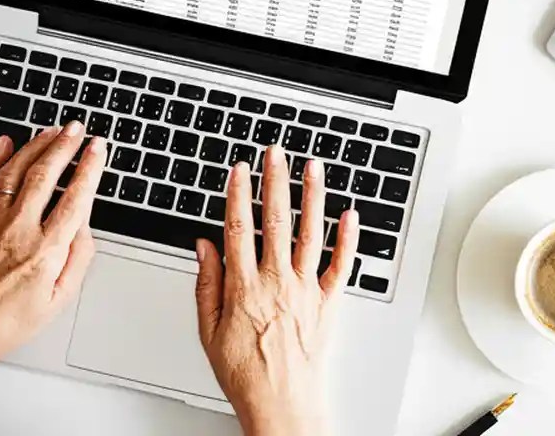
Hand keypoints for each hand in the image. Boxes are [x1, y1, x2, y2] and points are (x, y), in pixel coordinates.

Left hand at [0, 124, 105, 385]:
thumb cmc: (8, 321)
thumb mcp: (59, 299)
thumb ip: (78, 258)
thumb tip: (85, 227)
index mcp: (46, 249)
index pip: (75, 196)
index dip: (90, 167)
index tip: (98, 149)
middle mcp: (18, 229)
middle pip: (45, 173)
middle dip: (65, 145)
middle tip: (77, 130)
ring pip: (15, 170)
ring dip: (36, 145)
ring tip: (51, 131)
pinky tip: (4, 144)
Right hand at [195, 146, 359, 435]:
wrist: (282, 403)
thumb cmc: (245, 374)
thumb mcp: (209, 331)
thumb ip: (207, 284)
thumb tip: (204, 246)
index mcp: (244, 286)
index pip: (239, 227)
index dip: (239, 194)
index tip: (240, 170)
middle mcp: (277, 281)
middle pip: (275, 220)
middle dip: (275, 181)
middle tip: (276, 153)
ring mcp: (307, 289)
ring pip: (311, 232)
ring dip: (312, 196)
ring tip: (313, 167)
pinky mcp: (330, 302)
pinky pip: (342, 264)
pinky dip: (348, 238)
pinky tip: (350, 214)